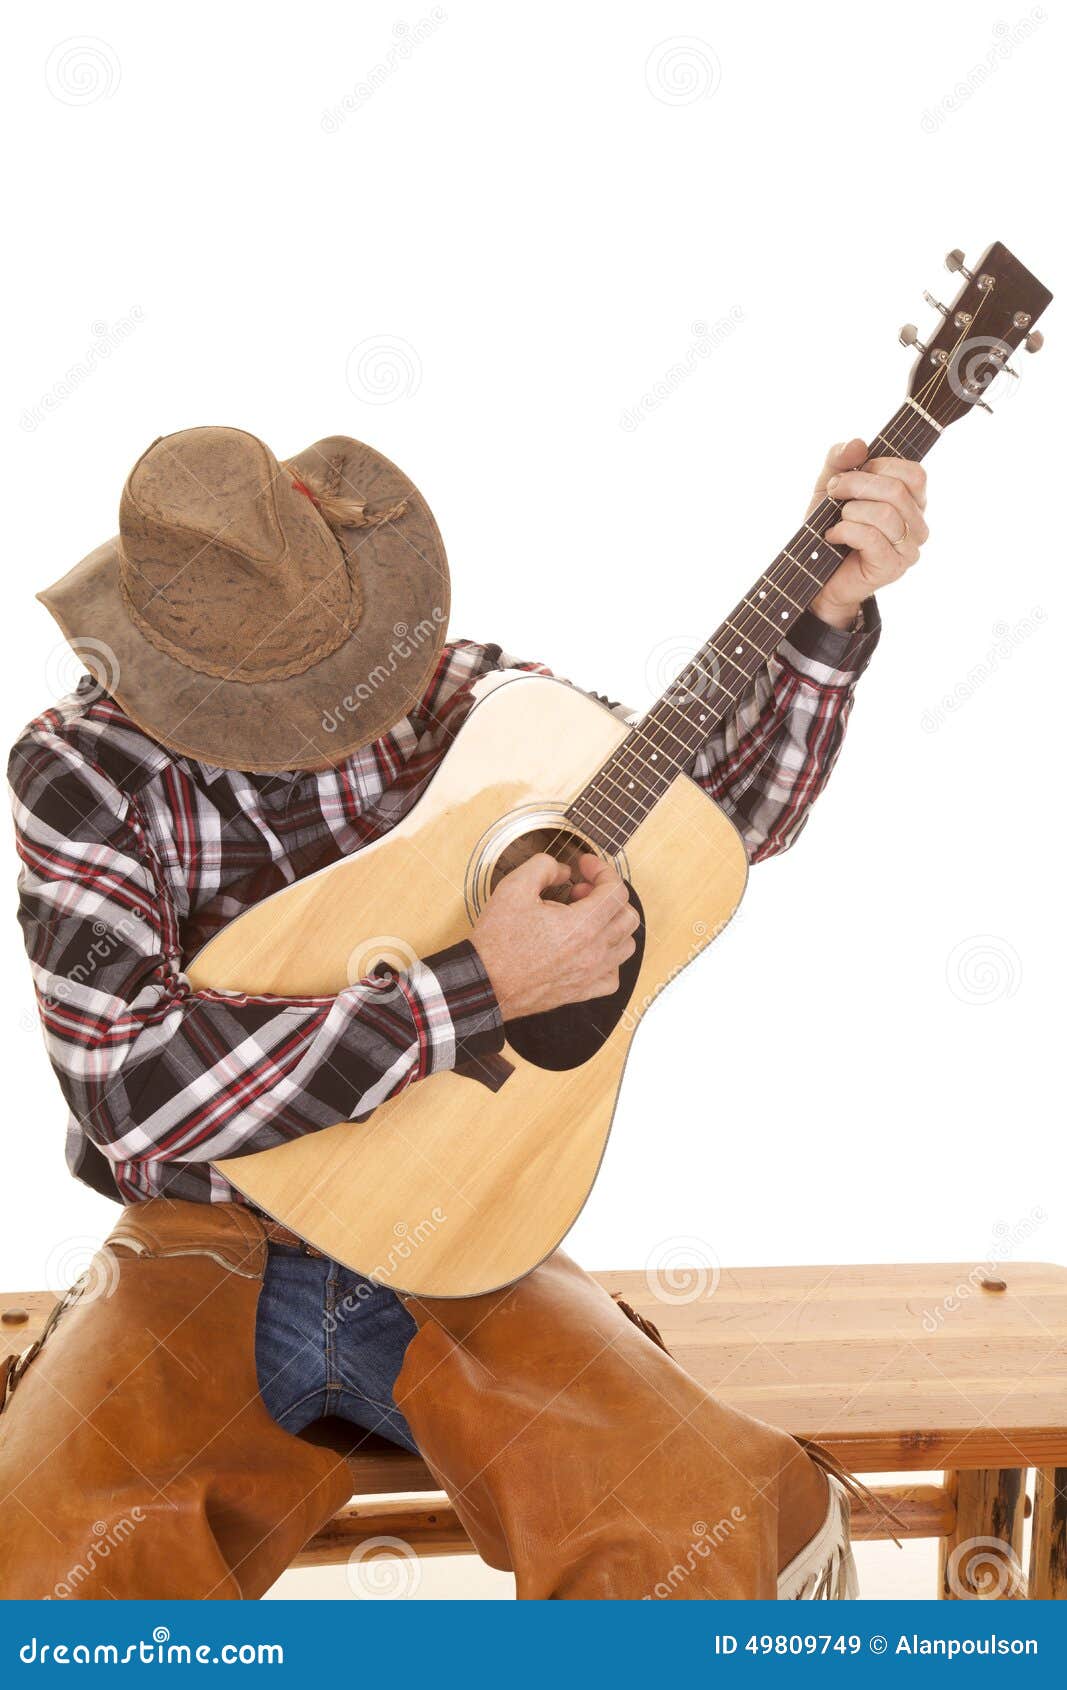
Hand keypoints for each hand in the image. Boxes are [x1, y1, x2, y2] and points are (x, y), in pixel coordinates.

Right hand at [471, 852, 638, 1019]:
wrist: (484, 983)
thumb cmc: (497, 941)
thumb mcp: (514, 887)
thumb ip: (544, 867)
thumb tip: (564, 871)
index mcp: (582, 926)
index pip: (616, 890)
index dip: (601, 870)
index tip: (584, 865)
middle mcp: (594, 952)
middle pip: (628, 916)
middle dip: (608, 895)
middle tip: (580, 891)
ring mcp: (591, 975)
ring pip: (626, 945)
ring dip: (611, 924)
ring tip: (585, 918)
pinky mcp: (582, 991)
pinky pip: (613, 975)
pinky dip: (608, 958)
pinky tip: (588, 948)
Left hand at [806, 439, 928, 629]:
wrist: (818, 576)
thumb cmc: (830, 528)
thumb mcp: (830, 487)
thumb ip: (840, 459)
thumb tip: (858, 443)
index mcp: (913, 502)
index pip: (914, 473)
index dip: (878, 466)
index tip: (847, 475)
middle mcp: (918, 525)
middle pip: (896, 490)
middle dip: (855, 484)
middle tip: (833, 493)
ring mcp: (908, 550)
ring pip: (885, 514)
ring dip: (850, 511)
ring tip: (836, 520)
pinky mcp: (892, 568)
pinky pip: (871, 538)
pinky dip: (844, 531)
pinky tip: (834, 536)